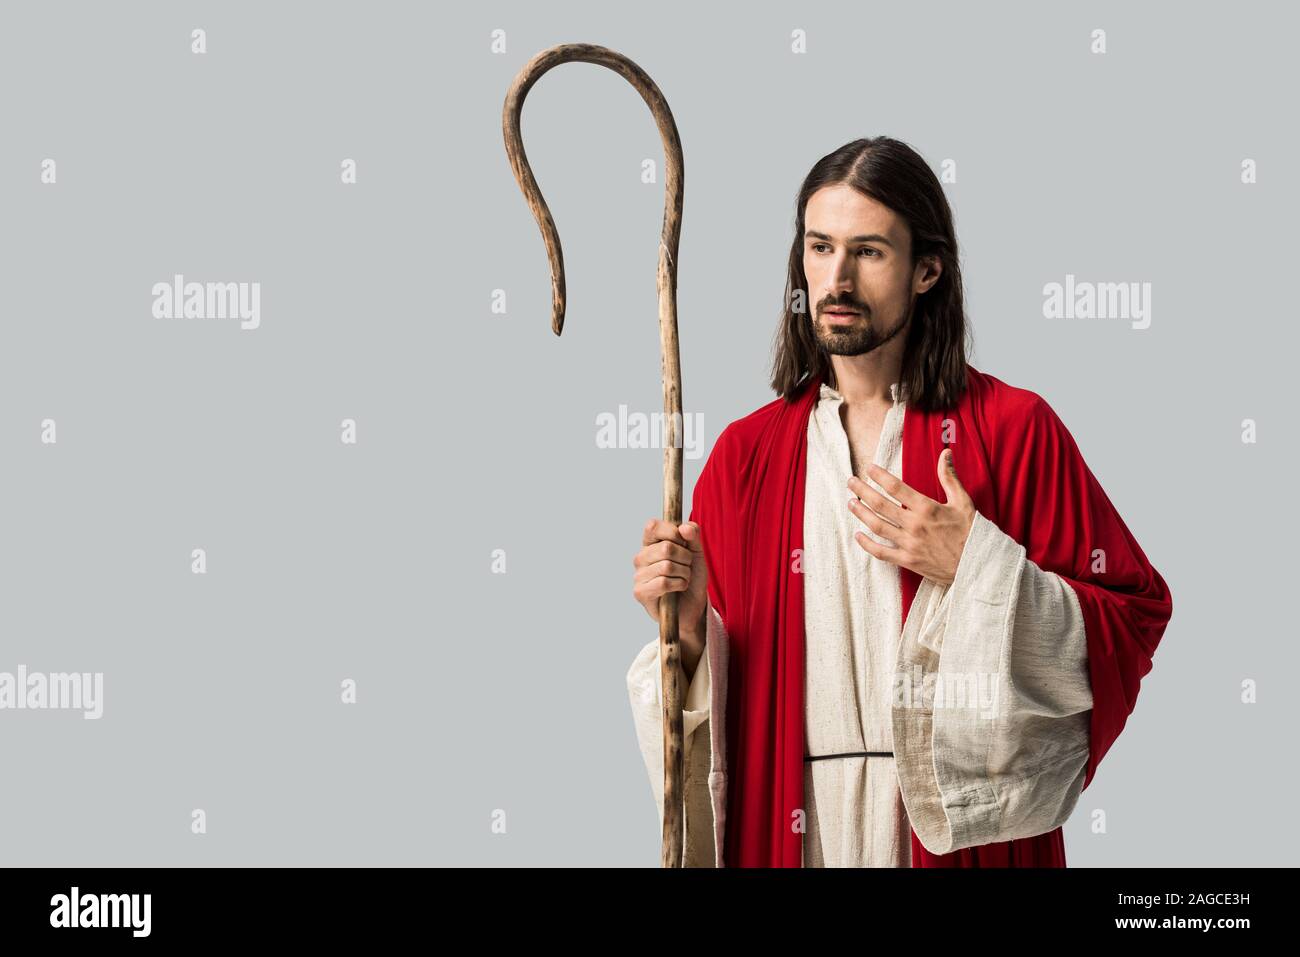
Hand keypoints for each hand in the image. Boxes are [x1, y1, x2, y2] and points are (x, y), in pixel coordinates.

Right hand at [632, 519, 708, 660]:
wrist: (695, 606)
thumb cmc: (692, 577)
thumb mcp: (697, 552)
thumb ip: (693, 535)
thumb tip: (684, 527)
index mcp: (650, 544)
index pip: (652, 526)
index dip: (672, 531)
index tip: (684, 542)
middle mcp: (641, 558)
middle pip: (666, 548)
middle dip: (685, 558)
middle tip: (686, 567)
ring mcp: (639, 576)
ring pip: (667, 566)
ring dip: (684, 574)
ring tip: (683, 579)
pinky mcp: (640, 592)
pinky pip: (663, 582)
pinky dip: (679, 585)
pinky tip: (679, 589)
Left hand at [846, 448, 975, 586]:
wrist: (979, 564)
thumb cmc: (971, 531)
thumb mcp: (962, 501)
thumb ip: (949, 477)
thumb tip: (945, 453)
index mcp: (927, 508)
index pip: (896, 487)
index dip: (879, 476)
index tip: (869, 468)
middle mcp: (914, 525)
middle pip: (880, 505)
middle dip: (862, 491)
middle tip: (851, 481)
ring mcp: (909, 544)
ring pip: (877, 526)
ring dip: (861, 514)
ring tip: (851, 503)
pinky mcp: (908, 560)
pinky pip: (881, 552)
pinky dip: (867, 544)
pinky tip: (858, 535)